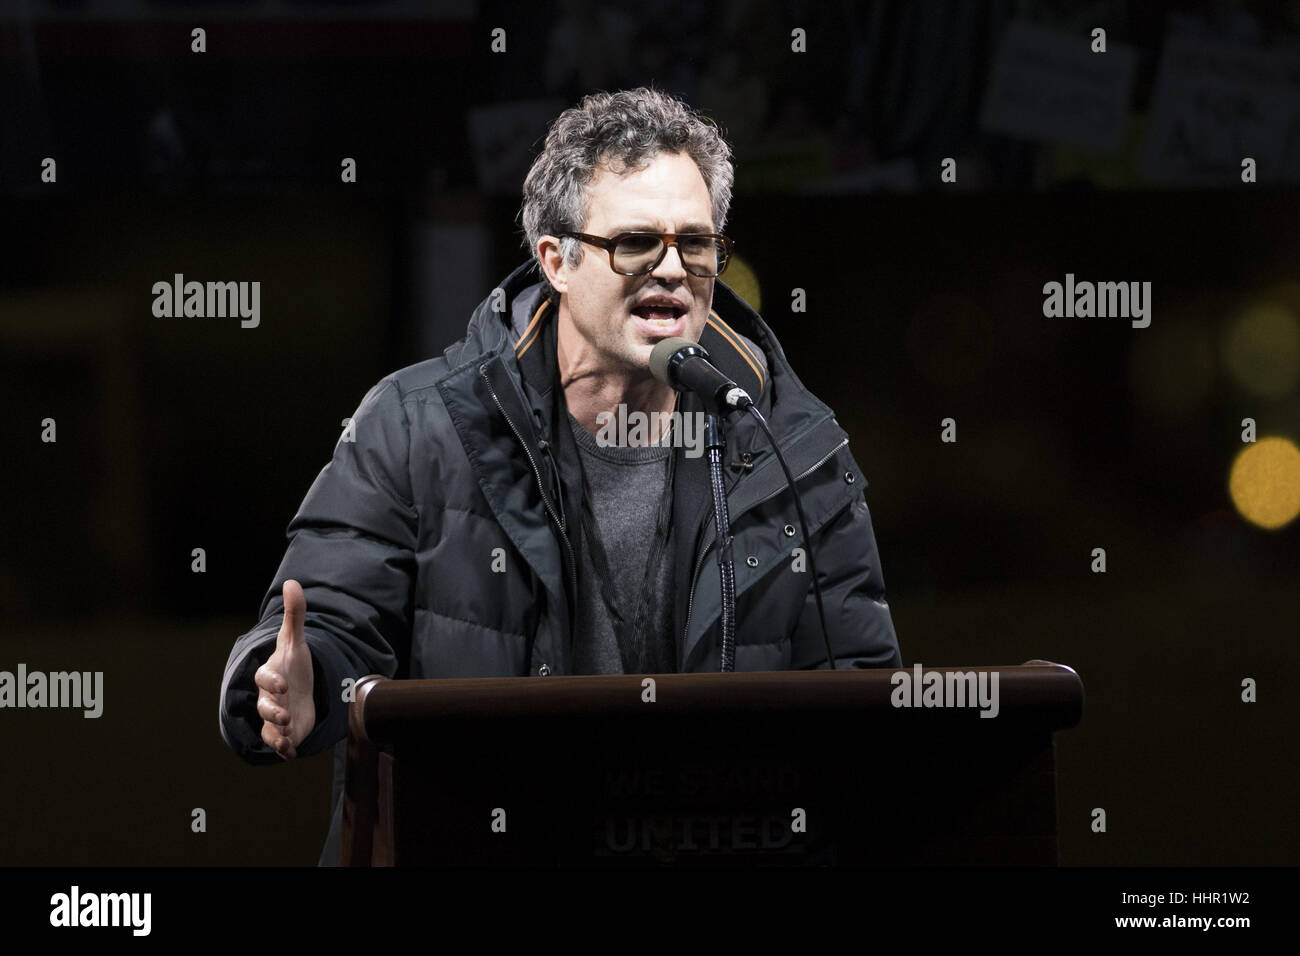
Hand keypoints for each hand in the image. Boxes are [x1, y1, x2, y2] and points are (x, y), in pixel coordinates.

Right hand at [255, 580, 315, 758]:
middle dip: (273, 711)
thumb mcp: (296, 641)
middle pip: (264, 706)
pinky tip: (292, 753)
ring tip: (288, 737)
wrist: (298, 688)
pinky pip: (278, 743)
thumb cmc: (294, 664)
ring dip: (277, 734)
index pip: (264, 678)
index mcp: (271, 675)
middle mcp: (269, 698)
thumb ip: (295, 615)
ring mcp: (275, 716)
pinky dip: (283, 749)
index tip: (283, 685)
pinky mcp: (285, 732)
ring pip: (269, 727)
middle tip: (286, 716)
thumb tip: (292, 582)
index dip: (271, 682)